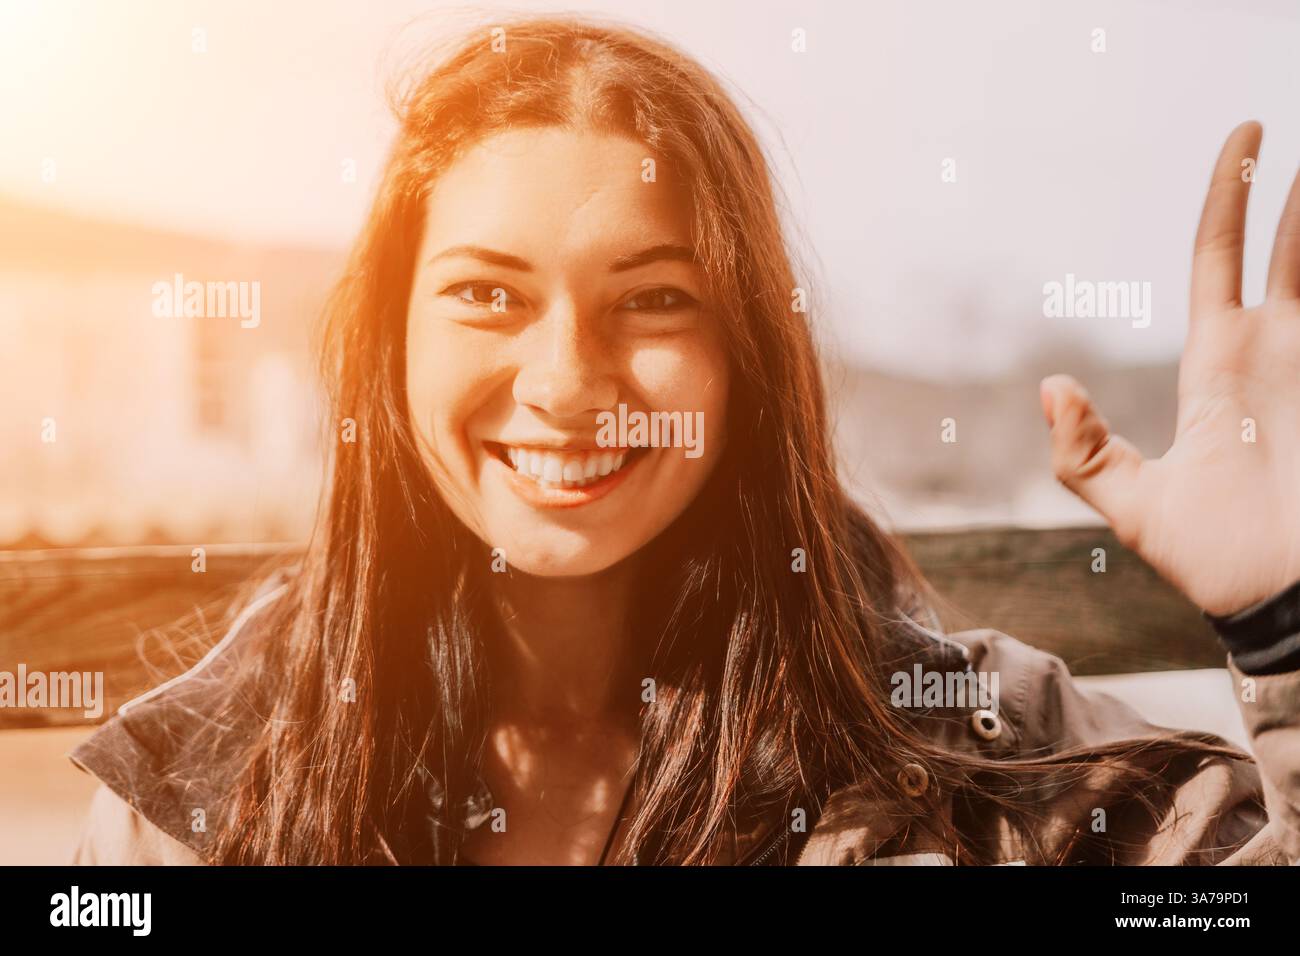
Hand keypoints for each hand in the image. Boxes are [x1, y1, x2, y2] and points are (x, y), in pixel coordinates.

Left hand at [1041, 121, 1299, 616]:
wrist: (1280, 604)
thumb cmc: (1213, 559)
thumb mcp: (1133, 505)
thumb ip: (1084, 454)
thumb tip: (1049, 386)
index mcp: (1220, 366)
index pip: (1219, 258)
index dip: (1230, 198)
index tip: (1248, 134)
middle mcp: (1277, 353)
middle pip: (1291, 246)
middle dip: (1295, 189)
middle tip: (1287, 121)